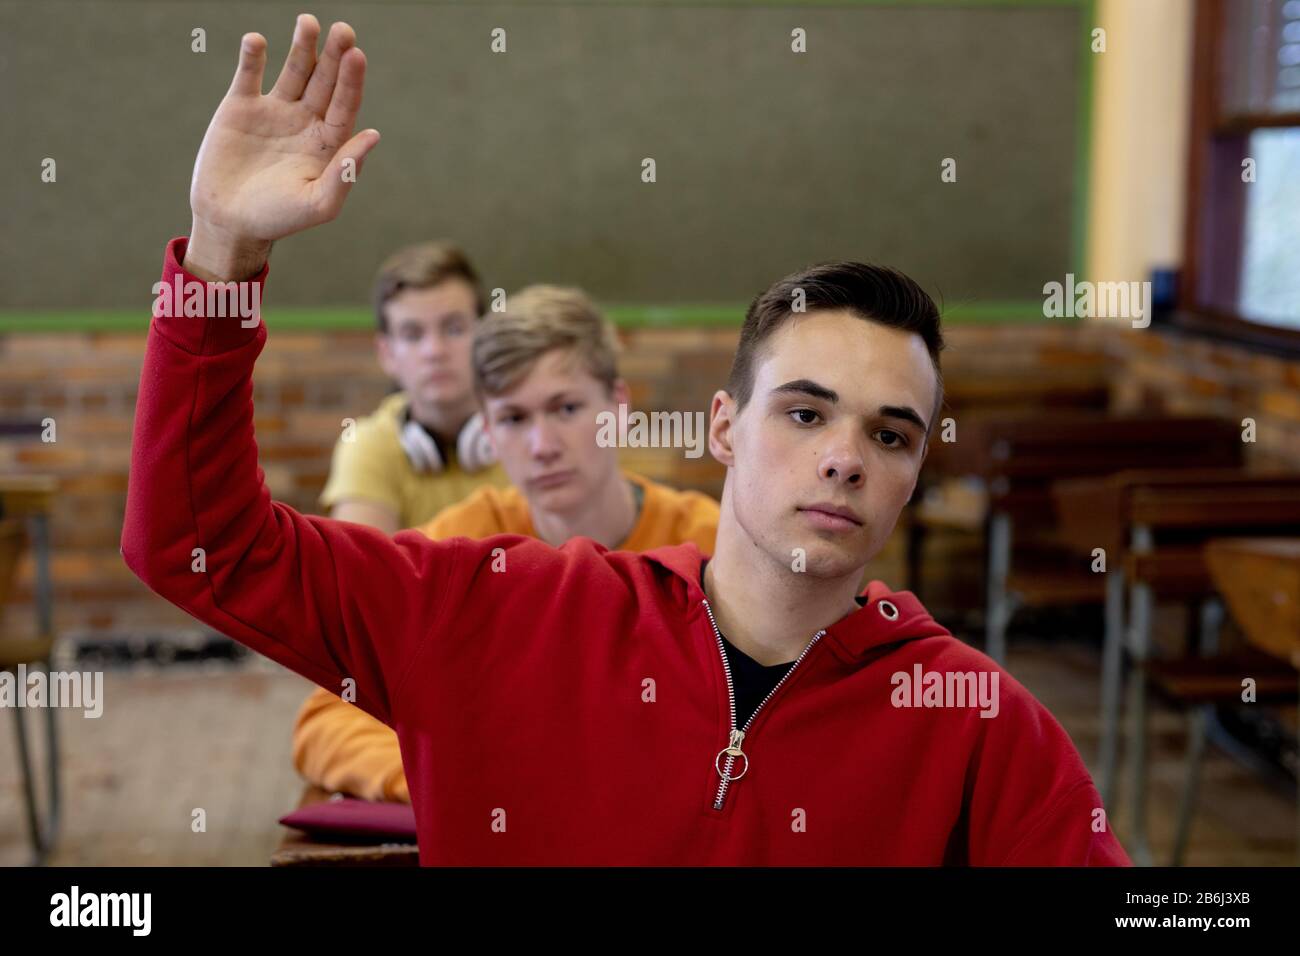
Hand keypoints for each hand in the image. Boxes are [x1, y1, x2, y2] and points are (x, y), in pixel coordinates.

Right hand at [185, 15, 380, 279]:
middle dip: (334, 56)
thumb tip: (373, 135)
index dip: (351, 81)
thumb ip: (344, 172)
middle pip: (324, 81)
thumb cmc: (278, 219)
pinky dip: (252, 56)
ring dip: (302, 47)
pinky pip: (249, 73)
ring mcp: (274, 110)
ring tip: (309, 22)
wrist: (229, 222)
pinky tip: (257, 41)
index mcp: (328, 142)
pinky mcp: (240, 106)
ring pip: (294, 70)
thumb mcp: (317, 204)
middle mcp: (305, 121)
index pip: (344, 104)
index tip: (357, 56)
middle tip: (344, 31)